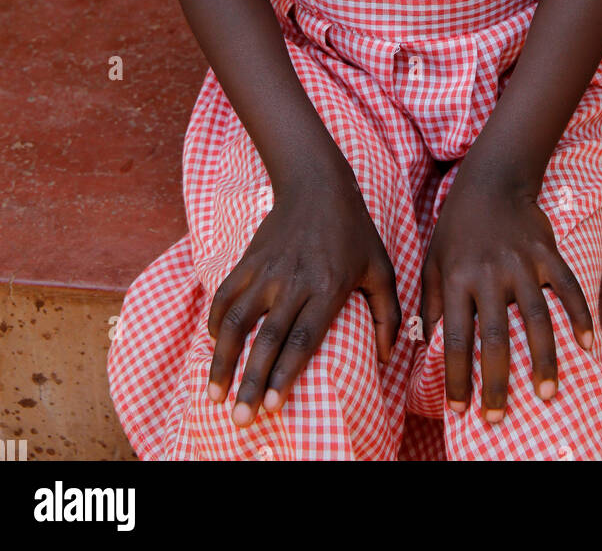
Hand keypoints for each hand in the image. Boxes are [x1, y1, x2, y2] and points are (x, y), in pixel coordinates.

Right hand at [206, 169, 400, 425]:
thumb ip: (388, 313)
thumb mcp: (381, 267)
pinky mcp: (248, 260)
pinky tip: (213, 348)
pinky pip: (225, 295)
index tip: (272, 405)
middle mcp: (293, 281)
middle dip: (250, 381)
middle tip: (240, 418)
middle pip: (267, 339)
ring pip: (236, 320)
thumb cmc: (354, 230)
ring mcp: (266, 270)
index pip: (302, 338)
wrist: (316, 184)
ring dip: (222, 360)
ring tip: (214, 394)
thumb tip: (387, 356)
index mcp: (328, 286)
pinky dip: (215, 323)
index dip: (285, 374)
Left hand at [421, 175, 592, 422]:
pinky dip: (579, 314)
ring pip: (535, 319)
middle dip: (496, 382)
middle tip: (498, 417)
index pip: (454, 337)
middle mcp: (489, 273)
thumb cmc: (456, 228)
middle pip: (495, 337)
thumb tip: (425, 349)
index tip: (458, 410)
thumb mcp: (433, 261)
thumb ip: (430, 304)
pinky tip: (587, 344)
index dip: (456, 377)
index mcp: (456, 278)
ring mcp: (521, 263)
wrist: (491, 181)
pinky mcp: (547, 253)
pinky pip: (567, 287)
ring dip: (542, 359)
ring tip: (546, 393)